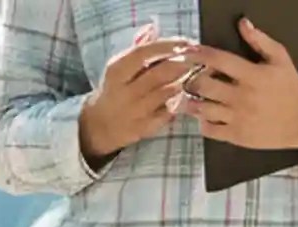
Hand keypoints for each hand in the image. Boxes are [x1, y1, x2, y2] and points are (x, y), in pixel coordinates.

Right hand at [79, 26, 200, 163]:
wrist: (101, 124)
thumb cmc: (115, 89)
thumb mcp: (120, 67)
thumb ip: (138, 47)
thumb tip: (152, 28)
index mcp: (116, 71)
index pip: (143, 53)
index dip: (167, 46)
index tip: (186, 42)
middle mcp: (124, 91)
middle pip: (159, 73)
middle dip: (182, 64)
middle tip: (197, 59)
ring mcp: (135, 111)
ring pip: (167, 93)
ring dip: (184, 82)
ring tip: (194, 74)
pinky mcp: (146, 127)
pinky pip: (169, 112)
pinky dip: (179, 102)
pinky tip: (185, 95)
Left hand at [179, 18, 297, 148]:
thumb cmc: (291, 89)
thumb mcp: (281, 60)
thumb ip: (261, 41)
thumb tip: (243, 24)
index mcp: (252, 75)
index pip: (218, 60)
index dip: (199, 54)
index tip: (188, 53)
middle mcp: (242, 96)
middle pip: (204, 85)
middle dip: (192, 79)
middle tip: (190, 78)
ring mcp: (238, 118)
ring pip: (203, 109)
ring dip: (192, 102)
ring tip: (190, 98)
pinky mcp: (238, 136)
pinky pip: (210, 130)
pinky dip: (203, 123)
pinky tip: (206, 117)